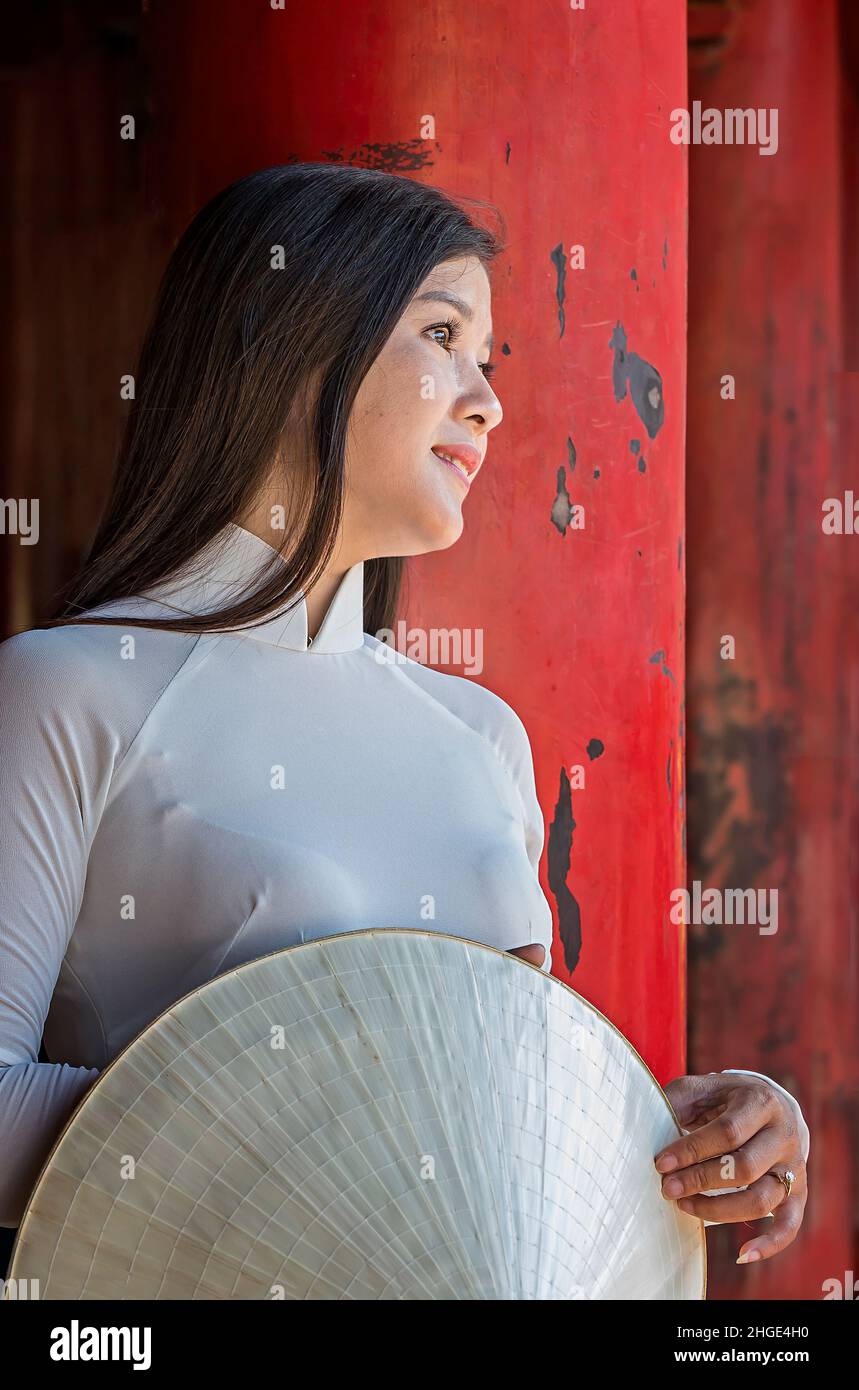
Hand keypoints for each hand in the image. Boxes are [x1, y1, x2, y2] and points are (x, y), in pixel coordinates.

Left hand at [655, 1072, 807, 1264]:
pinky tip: (742, 1254)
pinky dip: (769, 1244)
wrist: (771, 1104)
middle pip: (744, 1168)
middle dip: (699, 1181)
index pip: (728, 1132)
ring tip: (684, 1205)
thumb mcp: (706, 1086)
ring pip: (761, 1200)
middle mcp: (784, 1135)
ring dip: (718, 1210)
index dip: (692, 1150)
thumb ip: (680, 1099)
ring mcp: (794, 1167)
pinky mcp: (797, 1193)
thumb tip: (652, 1121)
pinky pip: (789, 1225)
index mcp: (761, 1102)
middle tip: (667, 1187)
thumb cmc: (728, 1098)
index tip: (661, 1163)